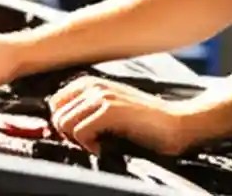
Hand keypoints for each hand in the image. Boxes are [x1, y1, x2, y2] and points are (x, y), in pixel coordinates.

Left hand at [47, 76, 192, 155]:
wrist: (176, 124)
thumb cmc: (146, 121)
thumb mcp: (111, 108)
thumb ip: (87, 111)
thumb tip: (62, 126)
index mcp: (91, 83)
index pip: (55, 103)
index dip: (63, 123)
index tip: (78, 136)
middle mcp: (94, 85)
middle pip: (56, 114)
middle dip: (68, 134)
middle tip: (89, 143)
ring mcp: (102, 96)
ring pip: (64, 123)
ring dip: (78, 141)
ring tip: (98, 145)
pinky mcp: (111, 110)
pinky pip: (80, 131)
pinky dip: (88, 145)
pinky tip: (103, 148)